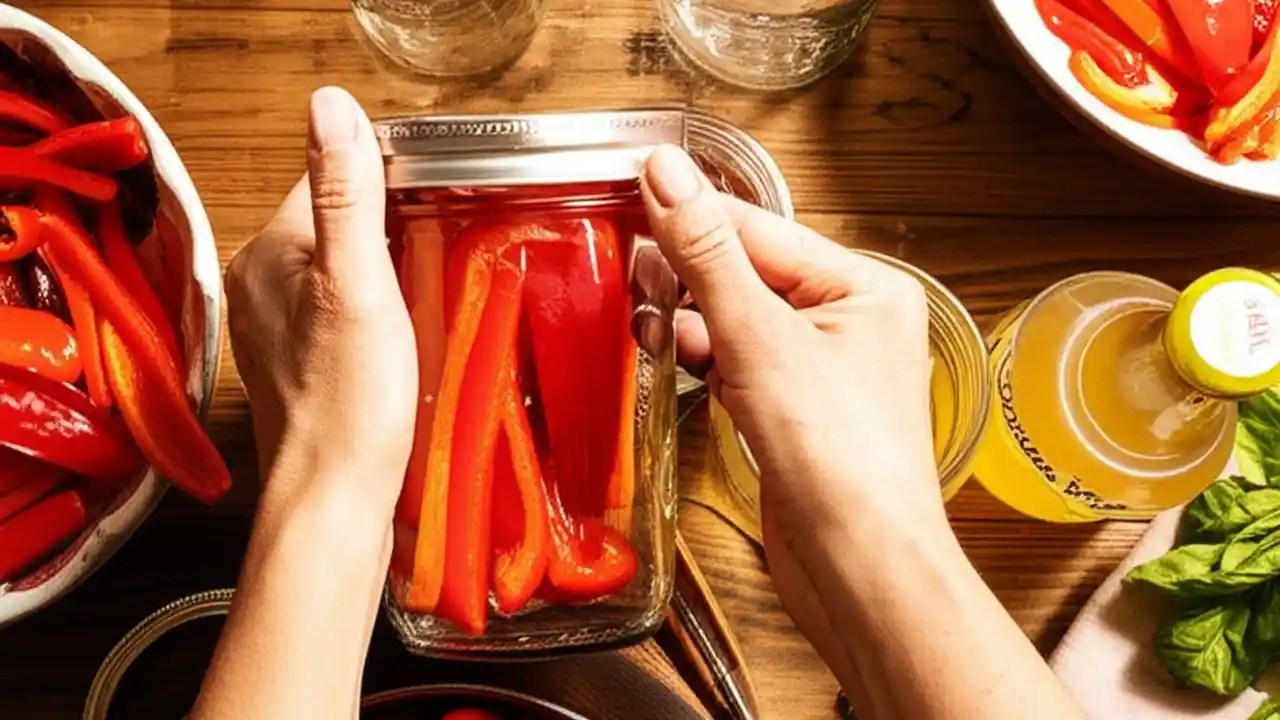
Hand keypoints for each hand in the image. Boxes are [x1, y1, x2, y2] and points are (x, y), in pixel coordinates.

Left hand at [225, 87, 415, 516]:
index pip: (328, 176)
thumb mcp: (360, 288)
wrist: (336, 501)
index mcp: (269, 254)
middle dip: (393, 223)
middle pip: (337, 220)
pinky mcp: (302, 359)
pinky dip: (380, 305)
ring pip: (343, 264)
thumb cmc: (349, 406)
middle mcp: (262, 284)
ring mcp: (279, 324)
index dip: (386, 177)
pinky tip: (410, 328)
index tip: (438, 195)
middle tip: (448, 244)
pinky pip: (344, 306)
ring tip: (436, 284)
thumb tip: (333, 108)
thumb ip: (346, 198)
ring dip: (389, 265)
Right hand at [641, 145, 944, 683]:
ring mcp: (820, 370)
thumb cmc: (843, 462)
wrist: (860, 567)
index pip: (761, 229)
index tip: (634, 189)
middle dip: (687, 277)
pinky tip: (676, 362)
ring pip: (736, 321)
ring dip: (690, 322)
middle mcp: (848, 323)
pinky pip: (737, 364)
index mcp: (864, 288)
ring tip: (652, 328)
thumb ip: (708, 256)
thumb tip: (670, 177)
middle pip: (747, 273)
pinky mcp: (792, 412)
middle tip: (632, 275)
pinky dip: (703, 362)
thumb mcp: (762, 340)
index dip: (693, 216)